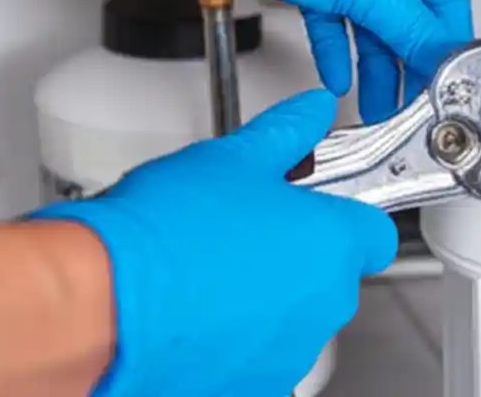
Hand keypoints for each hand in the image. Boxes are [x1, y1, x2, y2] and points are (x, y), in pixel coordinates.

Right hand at [26, 90, 396, 396]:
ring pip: (290, 321)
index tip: (312, 207)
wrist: (107, 304)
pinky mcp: (253, 389)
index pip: (373, 232)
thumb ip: (285, 133)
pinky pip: (255, 360)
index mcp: (331, 245)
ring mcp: (289, 355)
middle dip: (293, 257)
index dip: (342, 216)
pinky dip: (231, 342)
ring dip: (262, 302)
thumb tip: (313, 111)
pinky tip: (191, 316)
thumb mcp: (232, 158)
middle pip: (329, 277)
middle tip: (241, 233)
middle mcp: (323, 307)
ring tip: (204, 273)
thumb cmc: (166, 233)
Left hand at [96, 0, 472, 121]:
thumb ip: (411, 27)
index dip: (447, 40)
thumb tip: (443, 55)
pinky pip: (329, 17)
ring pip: (366, 18)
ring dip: (371, 62)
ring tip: (377, 102)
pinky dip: (335, 47)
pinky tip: (337, 77)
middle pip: (405, 10)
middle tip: (411, 100)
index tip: (448, 80)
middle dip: (407, 59)